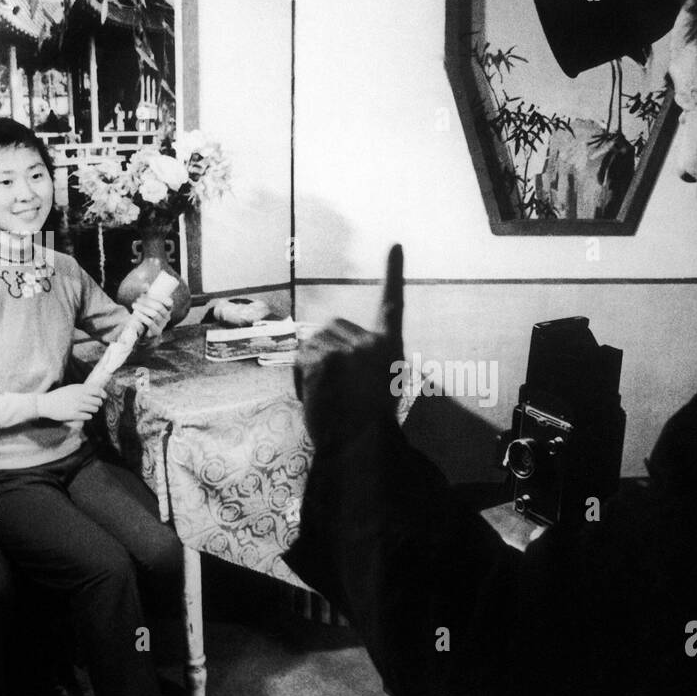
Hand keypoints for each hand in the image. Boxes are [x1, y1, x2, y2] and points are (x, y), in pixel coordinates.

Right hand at [37, 384, 104, 423]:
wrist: (46, 404)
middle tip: (95, 405)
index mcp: (79, 388)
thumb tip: (98, 391)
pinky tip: (85, 415)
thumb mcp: (71, 388)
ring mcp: (76, 406)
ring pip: (94, 409)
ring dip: (93, 410)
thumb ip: (83, 389)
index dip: (103, 394)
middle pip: (98, 401)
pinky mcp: (73, 415)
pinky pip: (88, 416)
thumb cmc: (60, 396)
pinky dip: (88, 416)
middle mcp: (79, 396)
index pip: (97, 390)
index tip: (104, 397)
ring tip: (89, 409)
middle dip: (98, 403)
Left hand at [131, 289, 173, 337]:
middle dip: (148, 302)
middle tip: (137, 299)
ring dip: (143, 308)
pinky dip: (142, 317)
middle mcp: (167, 317)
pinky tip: (136, 313)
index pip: (169, 303)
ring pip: (154, 314)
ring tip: (134, 305)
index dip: (160, 297)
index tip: (149, 293)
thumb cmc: (144, 315)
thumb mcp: (146, 304)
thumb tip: (145, 285)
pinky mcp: (156, 332)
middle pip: (159, 307)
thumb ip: (145, 294)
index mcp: (167, 310)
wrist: (141, 332)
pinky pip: (150, 323)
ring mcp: (162, 325)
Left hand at [295, 244, 403, 450]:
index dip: (393, 274)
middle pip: (333, 327)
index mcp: (390, 350)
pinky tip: (315, 399)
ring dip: (312, 368)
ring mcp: (348, 348)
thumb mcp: (378, 388)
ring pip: (313, 343)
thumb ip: (364, 363)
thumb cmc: (366, 428)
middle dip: (325, 350)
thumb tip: (335, 355)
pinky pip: (301, 360)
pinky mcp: (325, 357)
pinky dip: (301, 380)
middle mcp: (372, 343)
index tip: (395, 246)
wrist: (359, 449)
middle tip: (334, 387)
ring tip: (328, 398)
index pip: (392, 305)